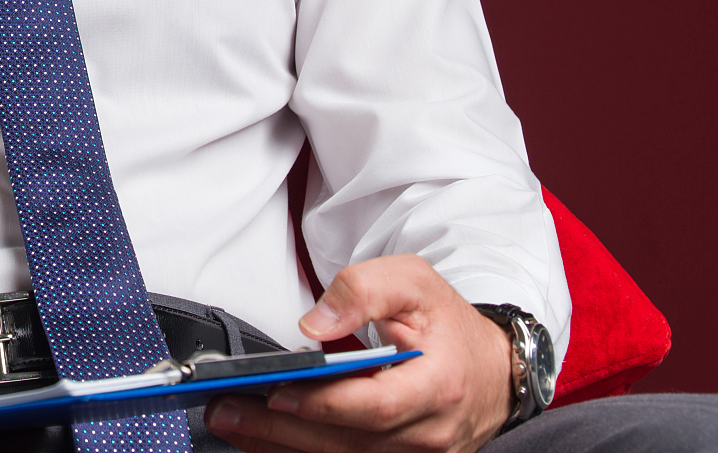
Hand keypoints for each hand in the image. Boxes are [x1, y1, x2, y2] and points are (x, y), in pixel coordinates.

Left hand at [204, 255, 512, 452]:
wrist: (491, 370)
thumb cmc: (448, 324)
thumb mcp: (414, 282)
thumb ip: (363, 290)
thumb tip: (314, 323)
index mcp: (438, 386)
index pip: (375, 406)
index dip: (323, 404)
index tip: (276, 393)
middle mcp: (429, 432)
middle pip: (349, 440)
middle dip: (281, 430)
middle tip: (226, 411)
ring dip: (280, 445)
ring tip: (229, 424)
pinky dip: (299, 451)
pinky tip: (261, 441)